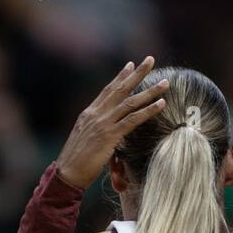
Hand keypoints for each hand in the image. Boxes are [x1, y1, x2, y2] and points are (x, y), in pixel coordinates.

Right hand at [54, 56, 168, 189]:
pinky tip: (161, 104)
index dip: (120, 77)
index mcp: (89, 114)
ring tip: (165, 82)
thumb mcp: (84, 140)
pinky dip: (148, 110)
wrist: (67, 173)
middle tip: (150, 59)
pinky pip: (132, 120)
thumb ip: (96, 130)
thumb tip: (105, 131)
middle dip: (137, 73)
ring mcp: (102, 124)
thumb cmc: (76, 162)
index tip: (131, 64)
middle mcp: (96, 114)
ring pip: (130, 102)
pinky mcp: (109, 136)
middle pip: (120, 89)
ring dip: (150, 91)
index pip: (107, 90)